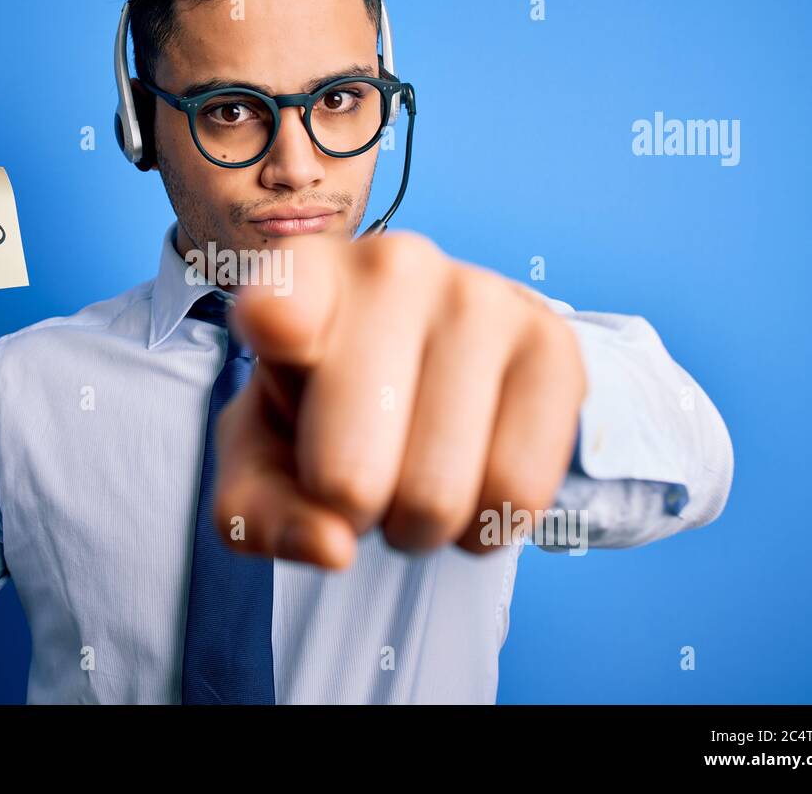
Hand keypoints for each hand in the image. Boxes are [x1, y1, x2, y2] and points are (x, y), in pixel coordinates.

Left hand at [214, 231, 585, 568]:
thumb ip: (260, 512)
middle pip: (349, 475)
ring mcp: (482, 297)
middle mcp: (393, 266)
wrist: (420, 377)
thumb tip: (332, 546)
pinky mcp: (552, 344)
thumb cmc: (321, 414)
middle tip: (354, 487)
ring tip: (408, 479)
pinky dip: (483, 523)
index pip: (282, 300)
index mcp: (302, 279)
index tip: (278, 328)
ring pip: (436, 494)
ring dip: (417, 527)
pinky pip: (515, 492)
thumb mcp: (259, 463)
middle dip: (349, 517)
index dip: (278, 321)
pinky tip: (469, 480)